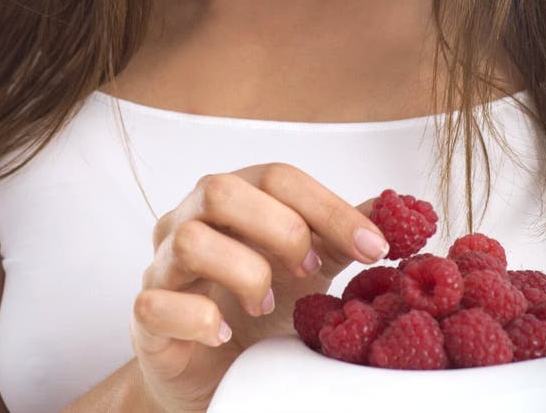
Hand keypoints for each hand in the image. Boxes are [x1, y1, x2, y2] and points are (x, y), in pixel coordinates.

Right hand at [130, 162, 389, 412]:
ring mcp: (163, 264)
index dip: (328, 207)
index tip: (373, 245)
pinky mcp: (146, 314)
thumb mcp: (308, 265)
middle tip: (309, 269)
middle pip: (220, 189)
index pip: (277, 176)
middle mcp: (190, 218)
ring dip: (243, 272)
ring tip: (265, 302)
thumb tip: (399, 210)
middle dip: (279, 228)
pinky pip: (157, 302)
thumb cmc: (257, 304)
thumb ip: (340, 234)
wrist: (212, 368)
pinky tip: (224, 332)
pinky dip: (199, 317)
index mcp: (234, 197)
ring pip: (191, 240)